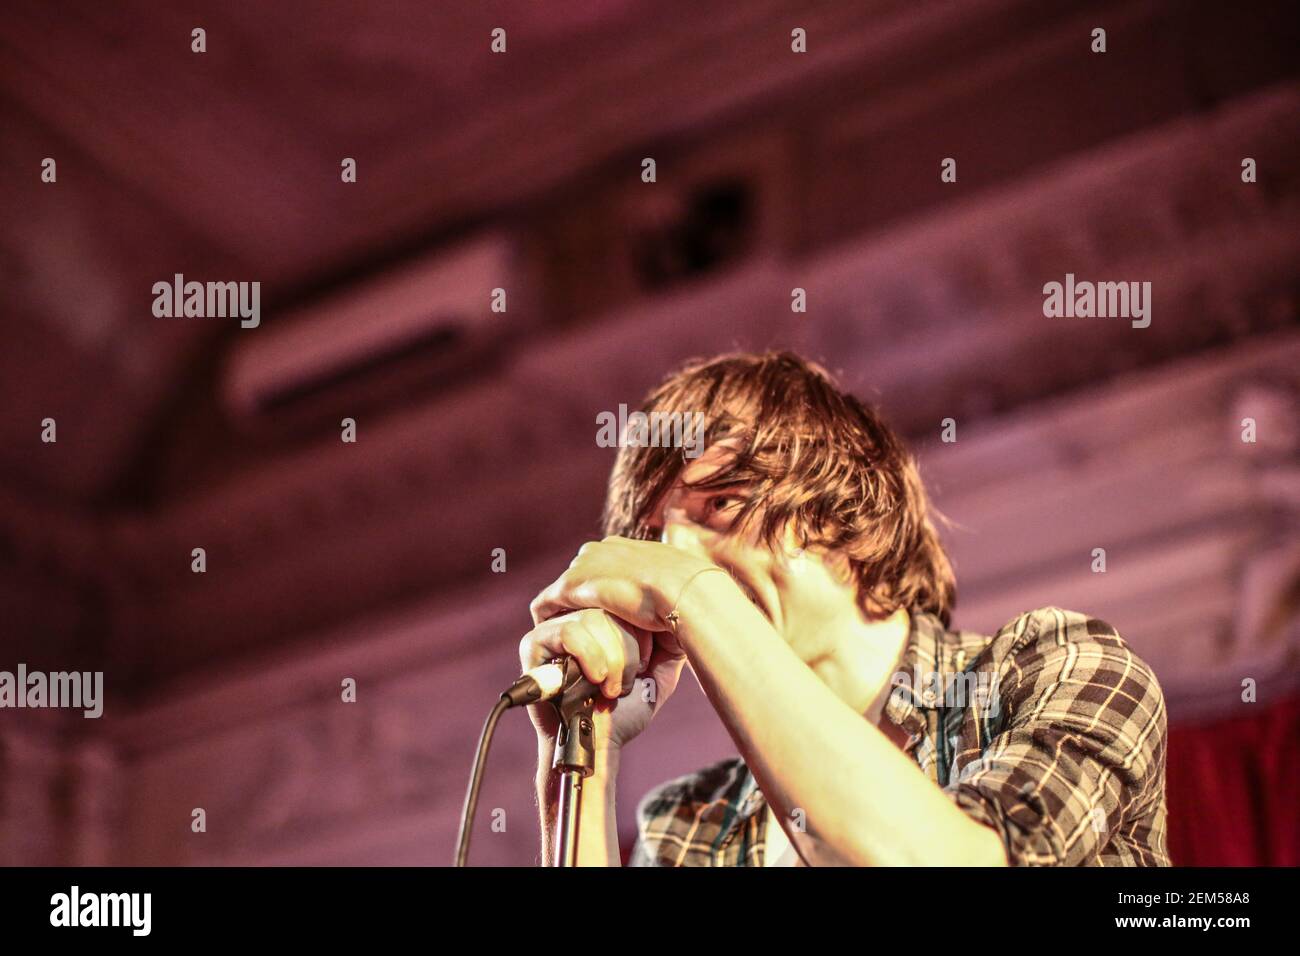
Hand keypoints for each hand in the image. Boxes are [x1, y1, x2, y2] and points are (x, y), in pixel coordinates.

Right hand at [518, 607, 687, 753]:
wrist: (598, 745)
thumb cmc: (624, 711)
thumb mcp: (657, 670)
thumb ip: (668, 640)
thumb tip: (674, 609)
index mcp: (604, 616)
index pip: (626, 599)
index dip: (642, 630)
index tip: (644, 664)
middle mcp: (576, 614)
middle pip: (610, 605)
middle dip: (629, 647)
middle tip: (629, 678)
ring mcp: (552, 626)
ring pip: (593, 617)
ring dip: (612, 658)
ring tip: (610, 686)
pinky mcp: (534, 643)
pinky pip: (570, 631)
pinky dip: (591, 656)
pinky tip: (596, 679)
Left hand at [529, 536, 717, 632]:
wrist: (685, 591)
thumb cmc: (692, 596)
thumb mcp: (679, 592)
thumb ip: (665, 599)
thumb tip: (669, 624)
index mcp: (628, 548)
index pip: (605, 568)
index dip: (604, 595)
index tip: (607, 619)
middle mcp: (602, 549)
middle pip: (580, 577)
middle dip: (582, 603)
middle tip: (586, 635)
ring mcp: (584, 565)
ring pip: (562, 592)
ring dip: (565, 614)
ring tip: (568, 642)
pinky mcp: (570, 585)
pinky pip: (545, 604)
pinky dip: (546, 622)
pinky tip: (553, 642)